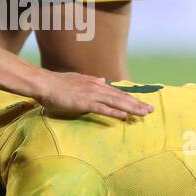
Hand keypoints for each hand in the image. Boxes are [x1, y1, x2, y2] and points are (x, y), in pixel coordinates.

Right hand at [37, 71, 152, 119]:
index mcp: (96, 83)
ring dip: (131, 108)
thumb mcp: (78, 80)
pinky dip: (114, 112)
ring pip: (116, 102)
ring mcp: (91, 94)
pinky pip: (102, 108)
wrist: (45, 83)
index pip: (117, 93)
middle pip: (121, 97)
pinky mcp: (84, 102)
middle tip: (151, 110)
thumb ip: (92, 81)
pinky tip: (124, 116)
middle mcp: (97, 87)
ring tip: (143, 113)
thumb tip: (104, 80)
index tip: (142, 104)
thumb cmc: (58, 84)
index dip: (131, 98)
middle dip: (137, 104)